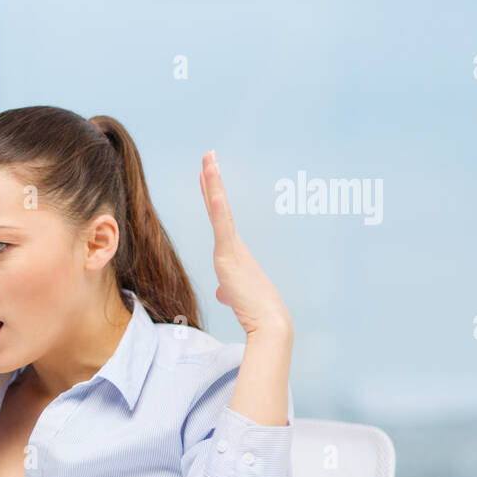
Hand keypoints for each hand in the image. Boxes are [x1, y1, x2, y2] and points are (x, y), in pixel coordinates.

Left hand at [199, 151, 291, 340]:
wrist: (269, 321)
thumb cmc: (254, 310)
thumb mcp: (235, 296)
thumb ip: (228, 290)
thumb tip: (223, 292)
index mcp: (233, 253)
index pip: (219, 218)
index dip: (212, 195)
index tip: (207, 175)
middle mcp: (233, 245)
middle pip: (218, 207)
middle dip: (212, 180)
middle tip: (208, 155)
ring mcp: (231, 248)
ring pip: (219, 210)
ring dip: (213, 183)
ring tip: (208, 159)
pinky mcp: (229, 255)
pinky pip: (222, 225)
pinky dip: (217, 206)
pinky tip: (212, 188)